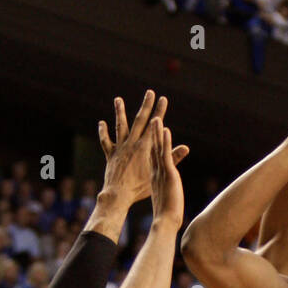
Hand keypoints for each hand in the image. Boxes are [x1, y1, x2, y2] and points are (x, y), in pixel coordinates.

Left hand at [99, 92, 186, 207]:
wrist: (119, 195)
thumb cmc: (140, 187)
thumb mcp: (159, 173)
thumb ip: (173, 158)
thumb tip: (186, 148)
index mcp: (145, 146)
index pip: (155, 125)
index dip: (160, 111)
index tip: (163, 99)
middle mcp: (132, 143)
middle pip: (139, 120)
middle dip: (146, 106)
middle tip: (149, 92)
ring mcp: (120, 148)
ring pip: (120, 126)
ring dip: (120, 112)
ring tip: (118, 99)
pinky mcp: (110, 155)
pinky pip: (106, 141)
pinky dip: (103, 132)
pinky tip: (102, 123)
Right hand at [148, 117, 186, 227]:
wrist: (165, 222)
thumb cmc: (166, 216)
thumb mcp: (166, 200)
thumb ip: (167, 195)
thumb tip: (170, 198)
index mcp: (154, 177)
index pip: (153, 158)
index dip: (153, 145)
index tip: (152, 135)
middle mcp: (154, 171)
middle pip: (152, 148)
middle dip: (152, 133)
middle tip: (151, 118)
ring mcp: (159, 171)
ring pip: (157, 147)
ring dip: (156, 132)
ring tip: (156, 117)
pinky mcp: (167, 172)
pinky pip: (165, 153)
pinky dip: (164, 140)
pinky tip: (165, 128)